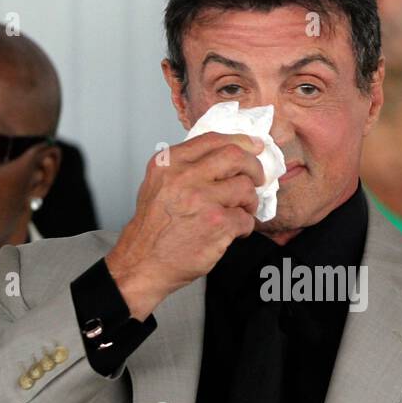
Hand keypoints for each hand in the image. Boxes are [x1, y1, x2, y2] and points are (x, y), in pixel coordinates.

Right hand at [105, 132, 266, 318]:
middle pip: (236, 157)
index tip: (255, 146)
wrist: (143, 262)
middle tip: (258, 178)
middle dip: (254, 167)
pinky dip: (244, 226)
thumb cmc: (153, 227)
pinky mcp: (217, 224)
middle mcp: (185, 177)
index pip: (214, 139)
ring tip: (240, 211)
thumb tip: (228, 154)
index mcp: (170, 163)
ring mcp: (202, 200)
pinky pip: (246, 218)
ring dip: (250, 201)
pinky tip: (232, 231)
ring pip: (246, 188)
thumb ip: (187, 165)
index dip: (240, 141)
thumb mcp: (159, 183)